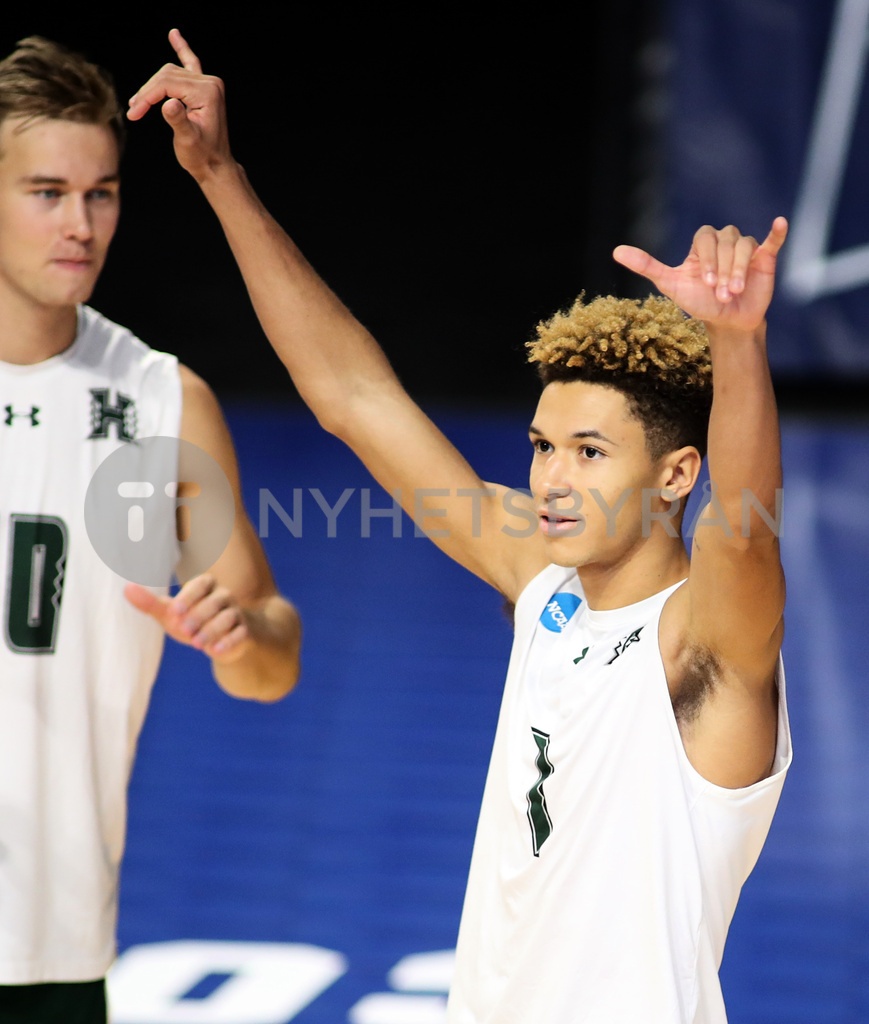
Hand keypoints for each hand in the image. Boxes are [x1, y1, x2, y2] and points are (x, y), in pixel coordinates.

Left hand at [125, 574, 250, 661]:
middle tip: (184, 629)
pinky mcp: (245, 632)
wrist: (223, 640)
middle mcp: (224, 596)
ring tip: (197, 644)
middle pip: (215, 601)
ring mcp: (236, 614)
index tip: (175, 610)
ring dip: (212, 630)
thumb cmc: (193, 622)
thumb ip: (151, 603)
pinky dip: (229, 642)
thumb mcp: (171, 614)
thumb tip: (126, 589)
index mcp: (207, 586)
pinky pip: (240, 634)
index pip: (202, 584)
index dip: (189, 596)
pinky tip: (216, 651)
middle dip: (200, 615)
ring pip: (228, 618)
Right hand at [127, 28, 230, 182]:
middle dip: (147, 92)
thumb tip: (168, 104)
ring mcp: (208, 83)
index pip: (168, 83)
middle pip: (167, 75)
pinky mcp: (204, 88)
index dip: (147, 97)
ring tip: (139, 105)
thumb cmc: (202, 156)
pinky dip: (181, 49)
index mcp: (207, 92)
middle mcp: (209, 83)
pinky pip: (190, 63)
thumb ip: (179, 121)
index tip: (134, 113)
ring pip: (170, 73)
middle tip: (134, 112)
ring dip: (153, 86)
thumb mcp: (188, 141)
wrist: (216, 166)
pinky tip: (173, 34)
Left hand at [612, 217, 788, 331]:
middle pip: (725, 242)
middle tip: (721, 292)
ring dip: (739, 269)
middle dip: (722, 269)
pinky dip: (777, 232)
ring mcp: (744, 249)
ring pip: (744, 246)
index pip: (704, 238)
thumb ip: (647, 266)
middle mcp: (723, 243)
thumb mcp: (670, 284)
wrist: (727, 322)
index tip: (707, 284)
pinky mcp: (764, 257)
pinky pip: (771, 240)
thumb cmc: (698, 302)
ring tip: (734, 291)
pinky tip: (779, 224)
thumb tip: (616, 251)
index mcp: (701, 246)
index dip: (707, 259)